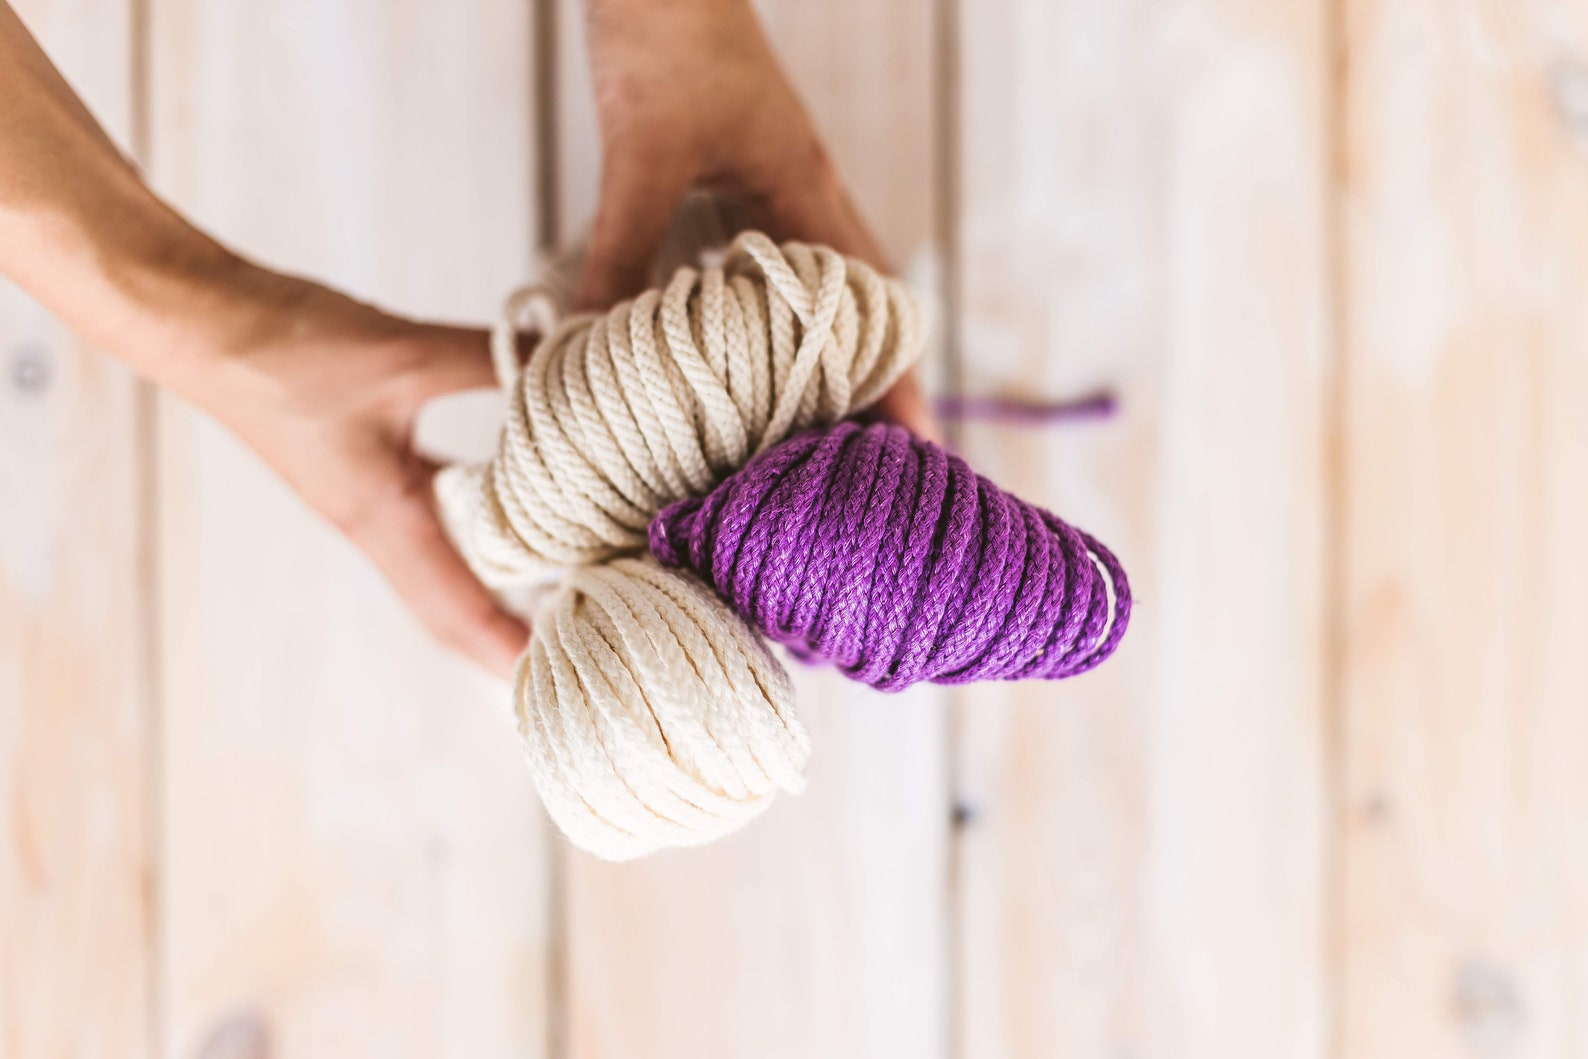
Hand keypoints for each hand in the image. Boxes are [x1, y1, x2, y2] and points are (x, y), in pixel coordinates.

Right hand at [3, 3, 525, 674]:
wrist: (197, 318)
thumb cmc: (282, 347)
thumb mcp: (401, 355)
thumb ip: (490, 360)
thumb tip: (568, 365)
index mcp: (381, 518)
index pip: (456, 608)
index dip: (507, 650)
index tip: (558, 685)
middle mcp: (376, 524)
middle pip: (450, 607)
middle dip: (508, 638)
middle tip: (578, 651)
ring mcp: (368, 500)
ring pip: (444, 566)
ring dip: (496, 590)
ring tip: (561, 600)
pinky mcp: (366, 466)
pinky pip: (434, 517)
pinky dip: (479, 528)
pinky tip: (519, 511)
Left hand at [578, 0, 936, 438]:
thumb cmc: (665, 35)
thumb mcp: (642, 152)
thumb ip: (621, 247)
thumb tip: (588, 343)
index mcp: (807, 190)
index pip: (870, 308)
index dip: (898, 381)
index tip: (920, 449)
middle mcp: (809, 192)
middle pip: (865, 305)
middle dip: (876, 379)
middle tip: (873, 457)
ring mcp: (783, 182)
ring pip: (825, 284)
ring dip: (830, 347)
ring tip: (819, 419)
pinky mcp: (747, 173)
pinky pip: (776, 257)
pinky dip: (772, 307)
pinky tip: (745, 342)